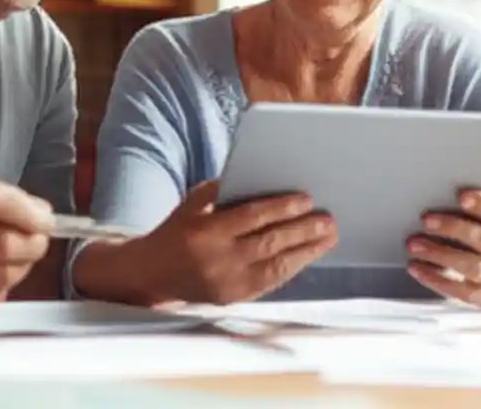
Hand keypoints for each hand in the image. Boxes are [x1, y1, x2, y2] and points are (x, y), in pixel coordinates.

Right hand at [0, 180, 54, 311]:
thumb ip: (2, 200)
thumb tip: (44, 215)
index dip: (30, 212)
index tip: (46, 220)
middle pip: (6, 244)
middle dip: (34, 244)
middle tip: (38, 242)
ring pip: (4, 274)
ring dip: (23, 267)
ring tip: (20, 258)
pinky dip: (4, 285)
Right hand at [128, 180, 335, 304]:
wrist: (152, 272)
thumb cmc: (178, 229)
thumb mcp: (193, 203)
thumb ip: (225, 191)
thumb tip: (268, 182)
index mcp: (205, 231)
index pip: (251, 217)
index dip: (281, 208)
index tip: (307, 200)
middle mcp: (217, 259)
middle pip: (269, 243)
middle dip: (302, 231)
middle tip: (328, 220)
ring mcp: (226, 282)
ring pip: (275, 267)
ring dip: (306, 252)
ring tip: (327, 238)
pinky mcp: (233, 298)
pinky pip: (269, 283)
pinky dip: (291, 268)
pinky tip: (306, 256)